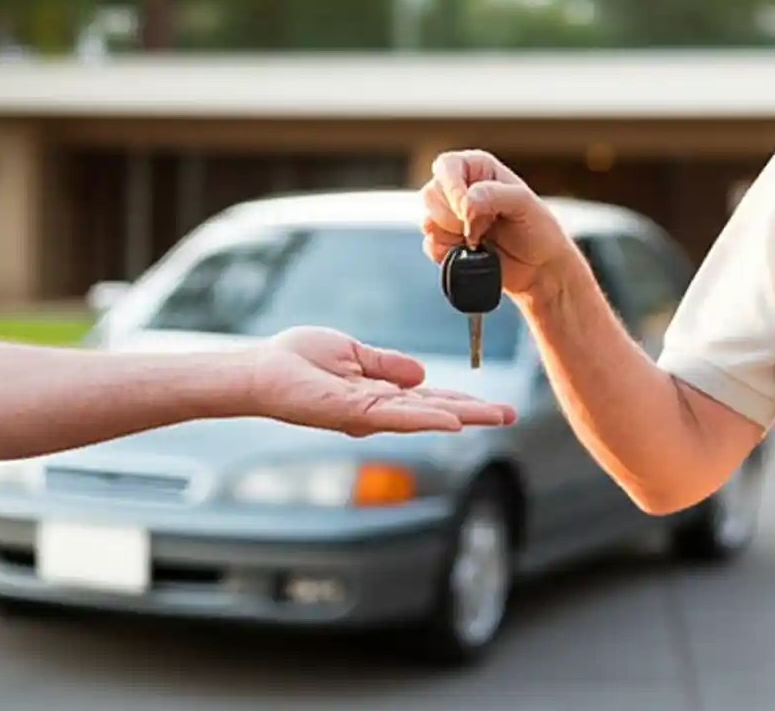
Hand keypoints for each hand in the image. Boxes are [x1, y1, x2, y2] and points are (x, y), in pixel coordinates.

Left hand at [248, 327, 516, 435]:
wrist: (262, 371)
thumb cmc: (297, 361)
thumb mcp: (353, 354)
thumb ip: (387, 364)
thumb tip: (422, 374)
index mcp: (381, 394)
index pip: (431, 400)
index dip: (464, 403)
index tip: (496, 407)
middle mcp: (380, 410)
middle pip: (437, 412)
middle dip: (476, 414)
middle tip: (511, 416)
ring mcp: (369, 414)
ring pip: (425, 416)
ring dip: (463, 416)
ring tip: (496, 417)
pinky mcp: (353, 412)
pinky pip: (396, 414)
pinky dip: (426, 418)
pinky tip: (452, 420)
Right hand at [420, 150, 578, 301]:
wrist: (540, 269)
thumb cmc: (539, 231)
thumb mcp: (525, 204)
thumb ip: (494, 195)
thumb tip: (466, 202)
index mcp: (478, 168)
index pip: (446, 166)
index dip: (451, 188)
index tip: (467, 210)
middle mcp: (460, 188)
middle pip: (430, 194)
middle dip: (454, 216)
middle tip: (483, 227)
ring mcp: (450, 217)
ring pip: (428, 221)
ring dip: (453, 235)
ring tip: (481, 240)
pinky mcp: (446, 243)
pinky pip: (430, 246)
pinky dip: (449, 253)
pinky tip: (471, 253)